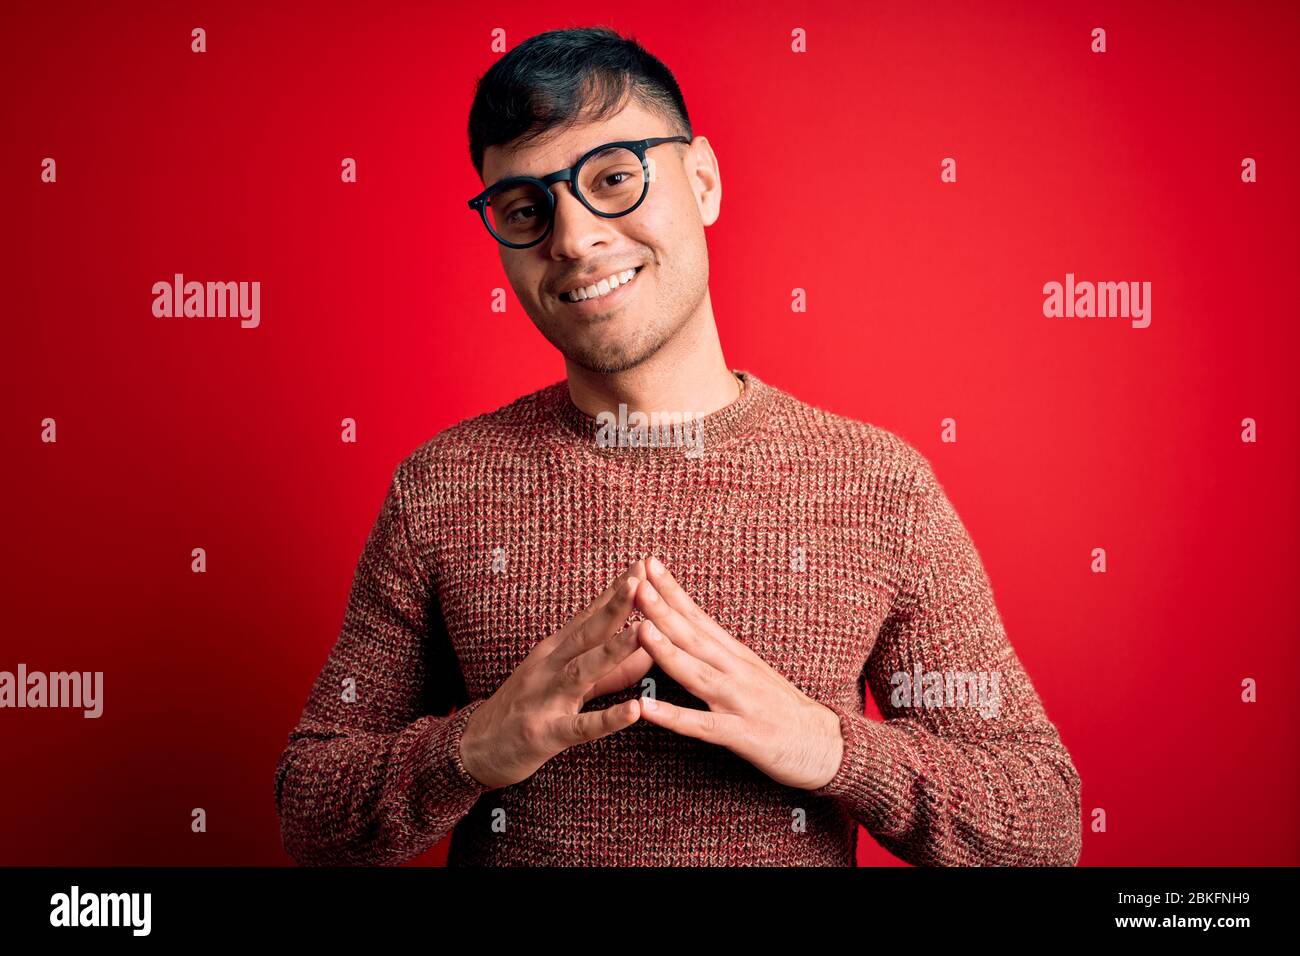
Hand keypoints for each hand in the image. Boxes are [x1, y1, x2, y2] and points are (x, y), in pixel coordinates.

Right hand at [459, 560, 654, 788]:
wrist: (477, 747)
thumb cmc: (528, 708)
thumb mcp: (569, 683)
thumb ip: (611, 672)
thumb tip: (650, 652)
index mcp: (556, 650)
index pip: (590, 614)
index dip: (615, 591)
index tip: (642, 565)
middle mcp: (550, 666)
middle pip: (586, 632)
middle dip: (615, 606)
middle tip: (642, 581)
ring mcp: (545, 698)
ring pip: (583, 670)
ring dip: (613, 651)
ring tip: (643, 634)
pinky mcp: (545, 733)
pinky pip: (580, 727)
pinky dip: (608, 719)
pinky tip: (634, 711)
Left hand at [631, 556, 845, 790]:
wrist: (825, 744)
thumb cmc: (781, 708)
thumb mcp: (749, 670)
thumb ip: (717, 651)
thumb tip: (685, 627)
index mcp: (734, 654)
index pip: (698, 616)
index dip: (672, 590)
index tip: (647, 563)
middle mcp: (736, 670)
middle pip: (693, 636)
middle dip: (663, 608)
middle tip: (636, 580)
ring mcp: (739, 701)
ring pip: (697, 673)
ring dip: (667, 651)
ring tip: (640, 629)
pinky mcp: (743, 734)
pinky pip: (702, 726)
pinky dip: (674, 717)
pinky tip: (646, 708)